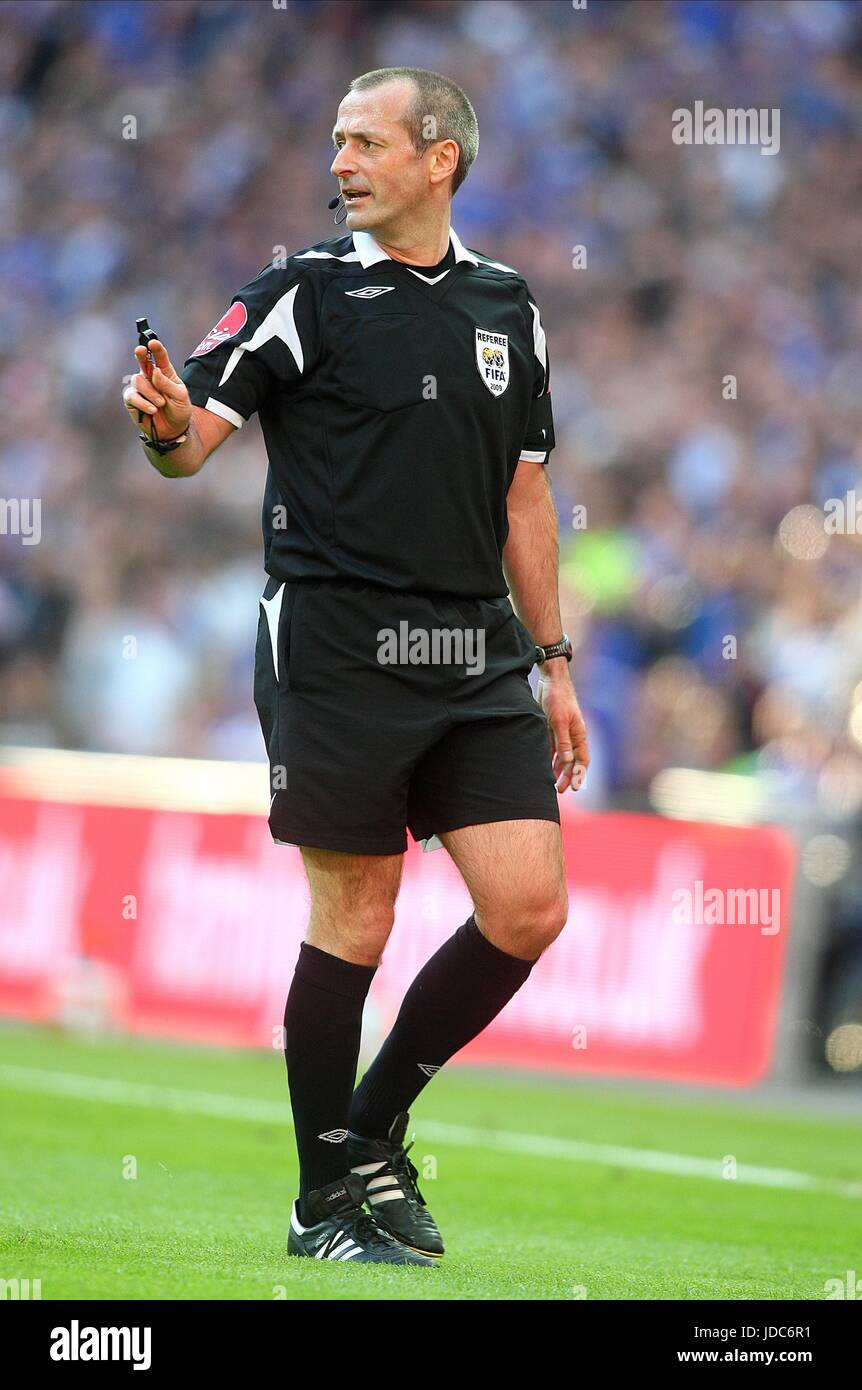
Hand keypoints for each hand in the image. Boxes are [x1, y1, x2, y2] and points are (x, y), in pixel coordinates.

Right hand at [123, 339, 191, 440]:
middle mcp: (150, 377)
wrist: (173, 431)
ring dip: (150, 392)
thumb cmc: (179, 411)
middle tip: (141, 351)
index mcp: (165, 372)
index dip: (156, 348)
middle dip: (141, 354)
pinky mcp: (132, 399)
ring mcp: (140, 388)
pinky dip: (143, 403)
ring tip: (160, 404)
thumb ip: (168, 383)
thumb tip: (155, 371)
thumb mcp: (181, 397)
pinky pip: (132, 396)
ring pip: (138, 380)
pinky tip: (152, 409)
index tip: (153, 342)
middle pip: (142, 360)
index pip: (160, 357)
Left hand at [536, 666, 589, 792]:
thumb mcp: (559, 721)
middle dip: (567, 776)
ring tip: (551, 783)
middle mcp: (572, 736)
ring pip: (561, 757)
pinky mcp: (551, 729)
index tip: (576, 788)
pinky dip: (549, 758)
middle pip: (572, 761)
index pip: (583, 760)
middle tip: (560, 790)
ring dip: (557, 770)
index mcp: (579, 734)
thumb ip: (563, 741)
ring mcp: (562, 733)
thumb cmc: (558, 698)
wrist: (551, 681)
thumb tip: (568, 761)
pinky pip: (551, 748)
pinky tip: (543, 767)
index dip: (580, 774)